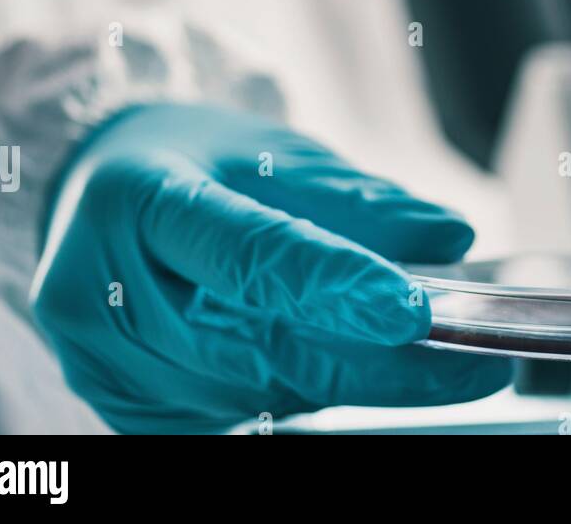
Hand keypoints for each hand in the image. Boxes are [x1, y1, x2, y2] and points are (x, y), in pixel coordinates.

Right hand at [30, 103, 509, 432]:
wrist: (104, 187)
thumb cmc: (198, 161)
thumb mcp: (279, 154)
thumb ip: (362, 201)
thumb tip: (449, 237)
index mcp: (140, 198)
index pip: (247, 251)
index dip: (333, 284)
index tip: (412, 307)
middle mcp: (101, 287)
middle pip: (258, 341)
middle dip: (375, 360)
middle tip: (469, 366)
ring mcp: (102, 358)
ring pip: (254, 391)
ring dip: (346, 381)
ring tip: (421, 358)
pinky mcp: (117, 403)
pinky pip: (232, 416)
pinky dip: (300, 395)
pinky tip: (345, 367)